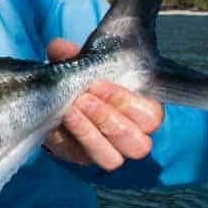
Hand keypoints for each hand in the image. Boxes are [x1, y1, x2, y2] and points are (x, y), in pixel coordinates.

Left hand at [42, 38, 164, 170]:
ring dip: (89, 134)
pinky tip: (56, 121)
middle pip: (138, 145)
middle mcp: (130, 137)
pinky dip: (65, 139)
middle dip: (109, 120)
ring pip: (112, 159)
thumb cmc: (83, 79)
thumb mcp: (81, 64)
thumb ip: (74, 56)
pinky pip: (77, 158)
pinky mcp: (80, 158)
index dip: (126, 102)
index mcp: (142, 112)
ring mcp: (107, 152)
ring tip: (70, 111)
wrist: (57, 97)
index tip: (97, 84)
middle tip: (83, 99)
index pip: (151, 117)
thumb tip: (60, 48)